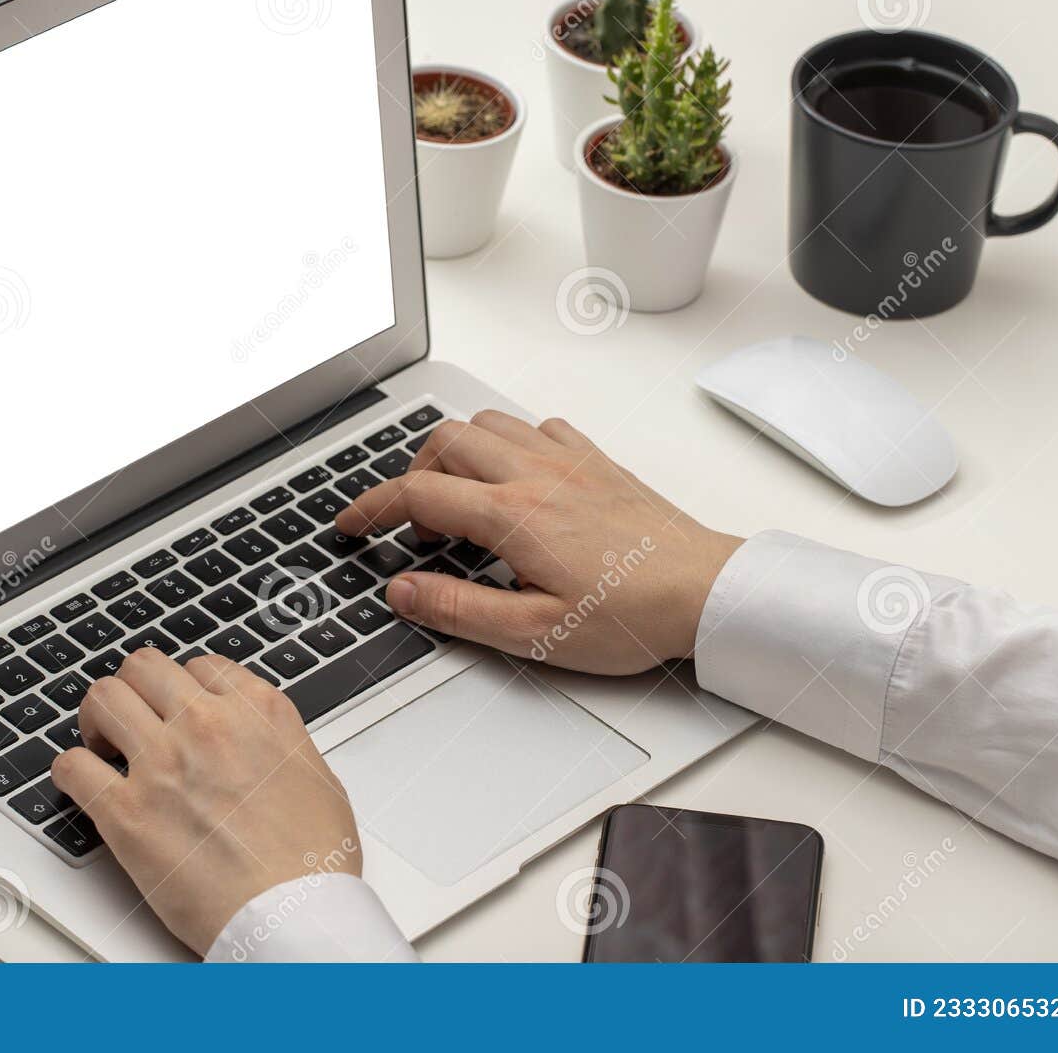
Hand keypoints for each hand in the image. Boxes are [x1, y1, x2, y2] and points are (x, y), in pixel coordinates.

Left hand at [50, 649, 358, 953]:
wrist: (295, 913)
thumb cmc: (313, 860)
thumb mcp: (316, 774)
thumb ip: (277, 742)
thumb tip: (258, 741)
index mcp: (258, 712)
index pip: (201, 666)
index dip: (184, 687)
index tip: (178, 707)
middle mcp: (208, 725)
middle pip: (144, 667)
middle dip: (134, 689)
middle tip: (132, 717)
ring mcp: (163, 764)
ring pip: (104, 699)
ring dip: (98, 718)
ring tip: (103, 744)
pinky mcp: (127, 813)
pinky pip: (72, 766)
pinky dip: (70, 770)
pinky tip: (83, 782)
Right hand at [336, 411, 742, 673]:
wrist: (706, 590)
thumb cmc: (632, 615)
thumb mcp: (534, 634)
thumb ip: (459, 608)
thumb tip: (403, 590)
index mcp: (512, 516)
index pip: (416, 495)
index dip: (371, 508)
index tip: (350, 524)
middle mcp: (535, 475)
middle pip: (444, 441)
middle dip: (411, 474)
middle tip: (410, 521)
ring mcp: (568, 460)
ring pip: (488, 422)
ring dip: (457, 451)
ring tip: (457, 498)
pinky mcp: (597, 460)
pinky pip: (538, 426)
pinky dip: (510, 441)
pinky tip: (518, 478)